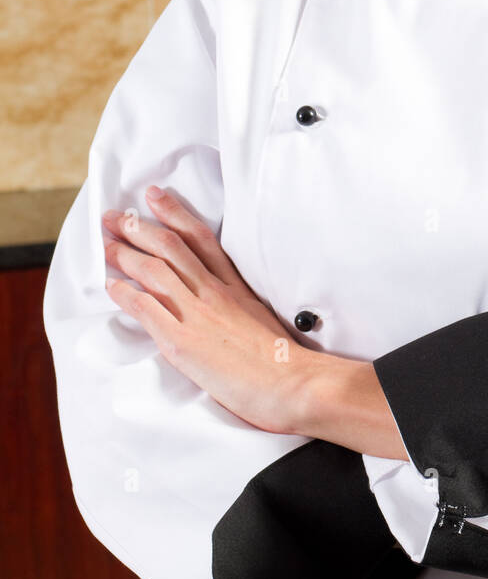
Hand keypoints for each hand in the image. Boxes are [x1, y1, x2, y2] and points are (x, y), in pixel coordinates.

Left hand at [101, 186, 316, 434]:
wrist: (291, 382)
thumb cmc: (281, 359)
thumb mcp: (261, 318)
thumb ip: (238, 304)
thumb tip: (222, 303)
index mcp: (235, 286)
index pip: (200, 238)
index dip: (174, 213)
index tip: (155, 196)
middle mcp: (214, 292)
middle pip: (171, 247)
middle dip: (139, 227)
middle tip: (115, 216)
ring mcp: (197, 314)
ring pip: (154, 271)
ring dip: (125, 254)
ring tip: (106, 245)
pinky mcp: (182, 341)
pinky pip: (147, 308)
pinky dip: (125, 293)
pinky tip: (111, 285)